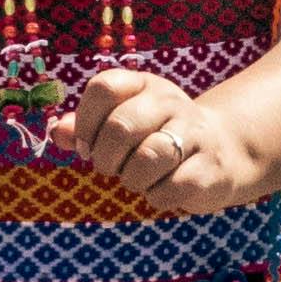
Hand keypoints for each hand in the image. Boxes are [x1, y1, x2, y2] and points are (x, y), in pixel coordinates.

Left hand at [65, 68, 264, 215]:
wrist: (221, 150)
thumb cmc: (155, 137)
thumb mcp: (121, 122)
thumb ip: (84, 127)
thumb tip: (59, 133)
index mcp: (144, 85)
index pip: (104, 88)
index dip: (85, 121)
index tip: (87, 143)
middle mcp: (171, 103)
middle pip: (121, 126)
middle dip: (105, 157)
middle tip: (110, 167)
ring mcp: (195, 134)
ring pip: (148, 158)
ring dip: (132, 178)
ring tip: (137, 178)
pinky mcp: (209, 168)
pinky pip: (170, 188)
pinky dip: (157, 196)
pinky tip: (162, 189)